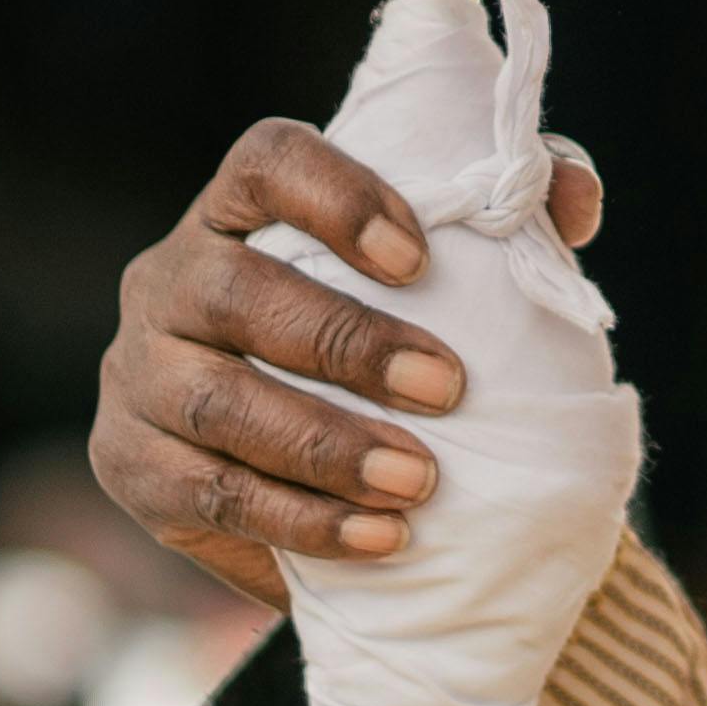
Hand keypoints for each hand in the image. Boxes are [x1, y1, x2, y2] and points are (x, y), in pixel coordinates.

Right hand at [92, 120, 601, 610]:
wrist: (295, 468)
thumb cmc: (373, 345)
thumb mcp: (435, 283)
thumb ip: (507, 224)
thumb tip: (575, 199)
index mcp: (233, 212)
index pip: (265, 166)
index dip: (335, 199)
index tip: (417, 255)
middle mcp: (168, 280)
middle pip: (237, 291)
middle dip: (348, 343)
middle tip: (447, 387)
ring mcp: (138, 375)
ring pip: (218, 401)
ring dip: (326, 444)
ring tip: (419, 483)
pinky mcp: (132, 466)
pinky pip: (210, 494)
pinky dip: (301, 521)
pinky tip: (380, 539)